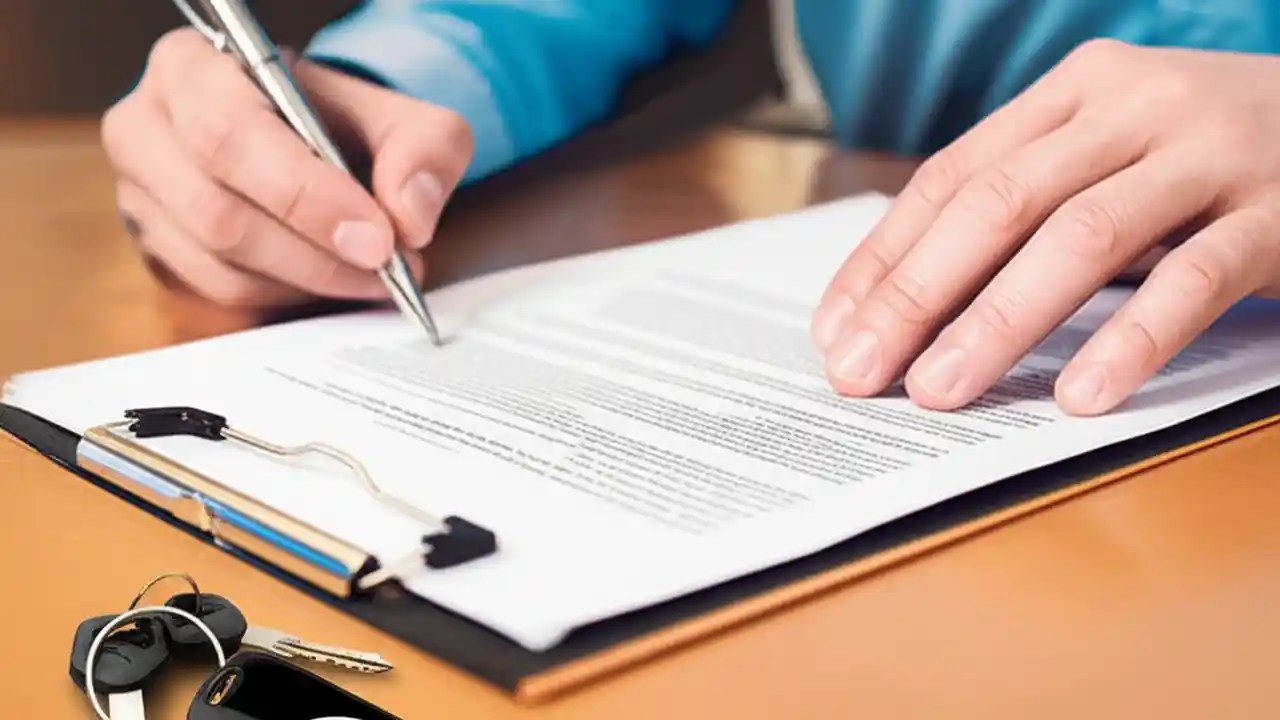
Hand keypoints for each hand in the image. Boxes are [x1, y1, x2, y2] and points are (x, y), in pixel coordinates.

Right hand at [102, 29, 473, 306]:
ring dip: (310, 282)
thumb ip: (424, 150)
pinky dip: (287, 296)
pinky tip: (329, 277)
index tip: (377, 237)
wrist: (309, 142)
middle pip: (217, 213)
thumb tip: (410, 216)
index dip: (306, 196)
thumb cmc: (340, 122)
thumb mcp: (401, 116)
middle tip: (385, 265)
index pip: (230, 136)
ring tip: (371, 272)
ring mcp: (141, 198)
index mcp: (191, 68)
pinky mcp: (157, 252)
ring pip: (221, 266)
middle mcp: (145, 129)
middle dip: (315, 253)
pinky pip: (220, 295)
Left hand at [811, 40, 1279, 415]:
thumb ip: (1025, 202)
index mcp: (1074, 91)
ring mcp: (1208, 154)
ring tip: (940, 392)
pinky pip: (1193, 279)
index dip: (885, 257)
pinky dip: (1132, 339)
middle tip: (862, 373)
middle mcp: (1133, 106)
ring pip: (1081, 237)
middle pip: (997, 204)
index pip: (952, 176)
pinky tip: (1081, 396)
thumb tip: (904, 300)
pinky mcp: (1278, 214)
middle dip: (916, 295)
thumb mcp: (1107, 151)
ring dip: (998, 322)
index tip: (836, 329)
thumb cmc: (1203, 156)